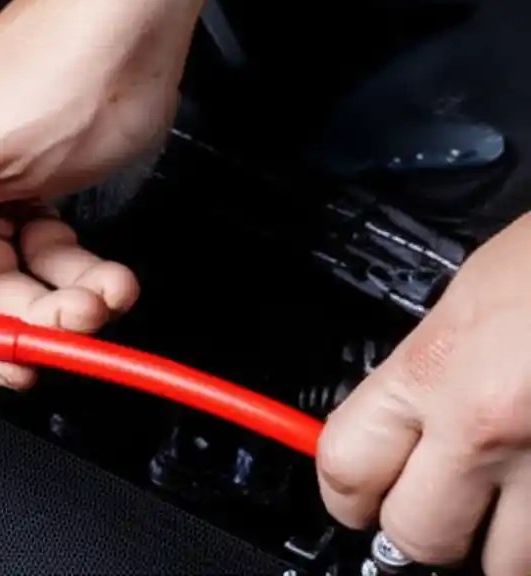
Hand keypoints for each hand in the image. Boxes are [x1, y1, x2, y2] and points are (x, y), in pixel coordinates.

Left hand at [316, 213, 530, 575]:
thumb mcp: (465, 307)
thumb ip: (424, 377)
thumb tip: (396, 431)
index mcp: (434, 371)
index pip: (345, 470)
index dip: (347, 494)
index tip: (357, 500)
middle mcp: (486, 426)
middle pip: (419, 538)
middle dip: (426, 533)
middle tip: (440, 511)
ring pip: (508, 565)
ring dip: (504, 546)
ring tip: (511, 508)